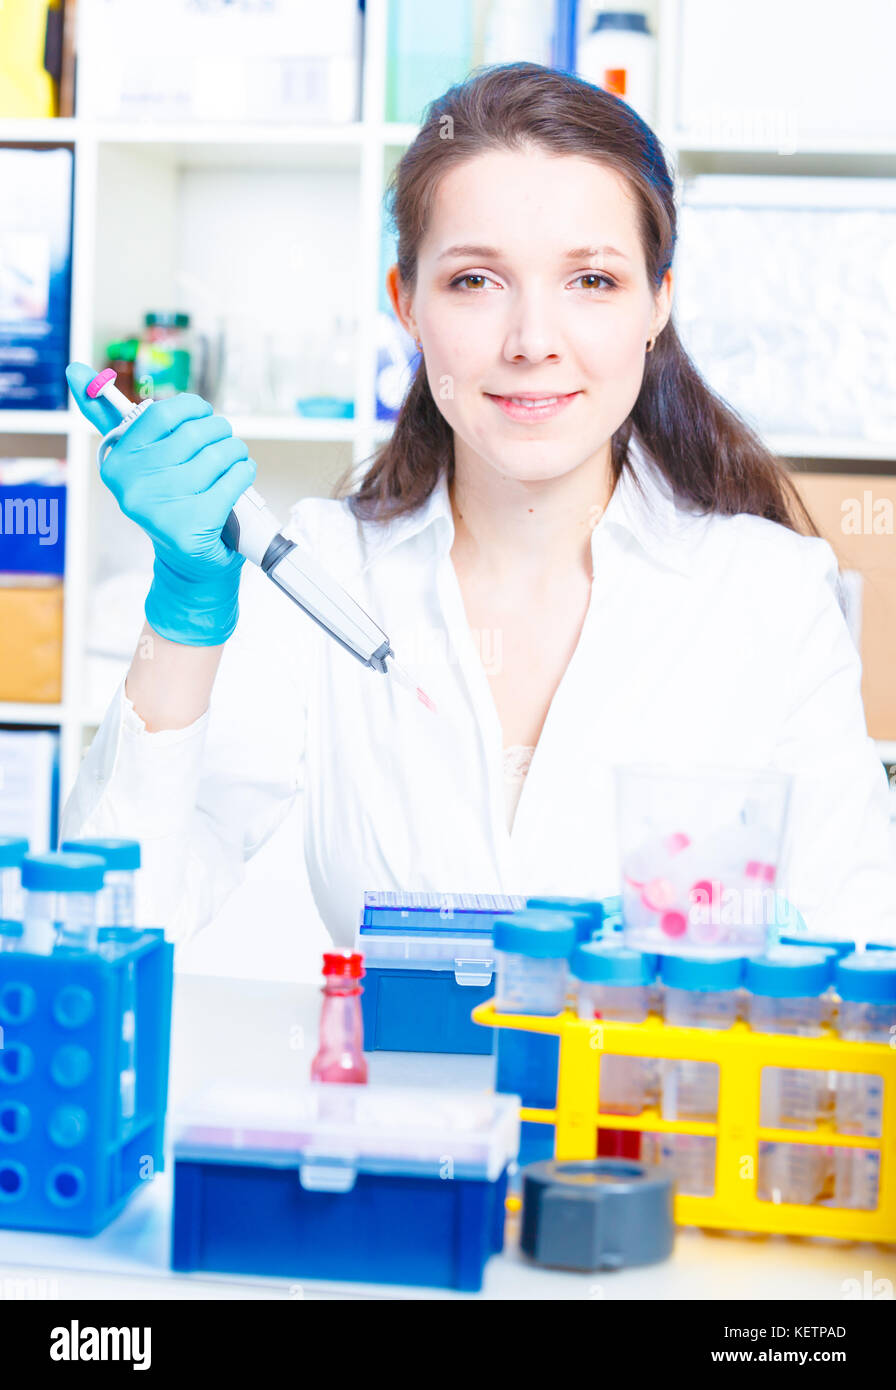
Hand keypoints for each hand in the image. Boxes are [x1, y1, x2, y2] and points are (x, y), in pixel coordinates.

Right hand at [66, 363, 255, 645]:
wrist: (189, 562)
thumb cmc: (170, 500)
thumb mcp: (140, 460)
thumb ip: (108, 416)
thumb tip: (75, 371)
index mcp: (116, 463)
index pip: (161, 413)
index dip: (192, 408)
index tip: (201, 414)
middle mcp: (131, 486)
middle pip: (194, 433)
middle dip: (219, 431)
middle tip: (224, 439)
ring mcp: (160, 509)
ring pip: (217, 455)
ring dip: (235, 452)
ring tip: (234, 459)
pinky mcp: (190, 528)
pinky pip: (232, 480)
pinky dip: (244, 473)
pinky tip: (240, 477)